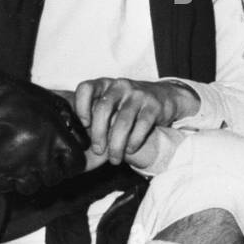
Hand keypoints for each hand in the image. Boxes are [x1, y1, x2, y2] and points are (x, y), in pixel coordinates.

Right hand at [0, 64, 88, 203]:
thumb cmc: (17, 97)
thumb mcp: (51, 102)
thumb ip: (70, 121)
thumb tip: (82, 139)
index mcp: (58, 139)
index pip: (75, 166)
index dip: (70, 163)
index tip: (64, 159)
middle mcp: (42, 157)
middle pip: (54, 179)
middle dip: (49, 171)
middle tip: (40, 159)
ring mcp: (20, 168)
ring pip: (32, 186)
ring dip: (29, 178)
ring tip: (21, 162)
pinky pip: (8, 186)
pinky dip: (7, 179)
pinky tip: (4, 164)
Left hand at [74, 78, 198, 165]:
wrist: (164, 97)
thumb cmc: (129, 104)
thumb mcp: (112, 102)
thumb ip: (96, 113)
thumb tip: (79, 138)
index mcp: (105, 84)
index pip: (86, 88)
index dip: (81, 106)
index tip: (84, 124)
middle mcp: (119, 86)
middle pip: (103, 109)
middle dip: (98, 134)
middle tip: (98, 151)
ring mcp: (137, 95)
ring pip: (122, 122)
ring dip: (116, 145)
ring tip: (114, 158)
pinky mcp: (153, 106)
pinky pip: (141, 126)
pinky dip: (133, 142)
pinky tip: (129, 150)